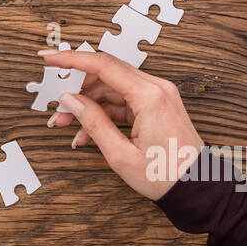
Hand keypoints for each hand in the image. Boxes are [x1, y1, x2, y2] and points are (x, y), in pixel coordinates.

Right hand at [41, 48, 202, 199]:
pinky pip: (123, 102)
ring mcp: (158, 95)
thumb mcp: (121, 155)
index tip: (48, 58)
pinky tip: (86, 134)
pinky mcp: (157, 105)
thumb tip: (70, 101)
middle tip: (54, 105)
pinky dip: (104, 114)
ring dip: (87, 105)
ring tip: (65, 125)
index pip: (103, 65)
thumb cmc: (165, 175)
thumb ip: (93, 123)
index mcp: (149, 96)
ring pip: (112, 89)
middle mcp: (156, 88)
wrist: (198, 187)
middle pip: (105, 75)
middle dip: (76, 89)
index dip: (71, 59)